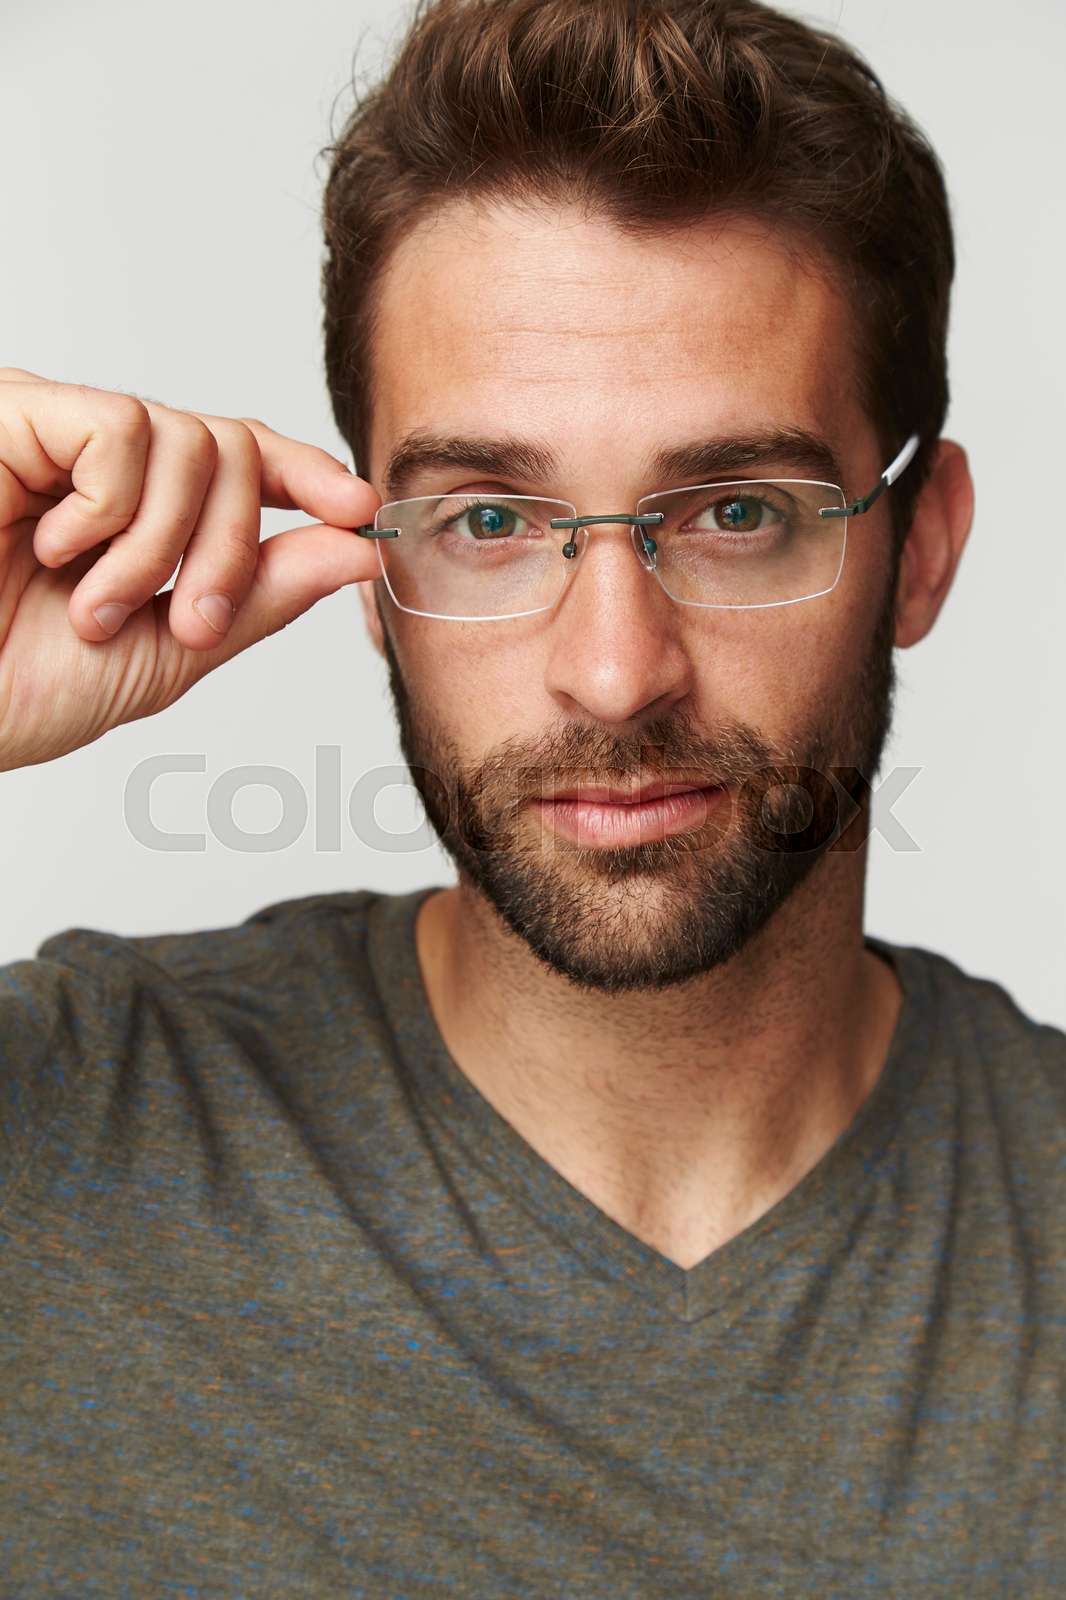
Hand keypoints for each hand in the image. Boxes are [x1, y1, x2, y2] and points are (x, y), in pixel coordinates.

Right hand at [0, 368, 381, 769]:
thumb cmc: (20, 688)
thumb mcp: (172, 651)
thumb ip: (262, 594)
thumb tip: (355, 548)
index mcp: (139, 515)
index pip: (242, 462)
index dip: (307, 475)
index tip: (360, 512)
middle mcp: (103, 465)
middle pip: (233, 449)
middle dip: (234, 548)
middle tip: (189, 620)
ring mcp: (59, 435)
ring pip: (191, 440)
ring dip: (165, 547)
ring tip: (102, 607)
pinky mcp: (18, 415)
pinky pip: (124, 430)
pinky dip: (115, 510)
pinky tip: (61, 550)